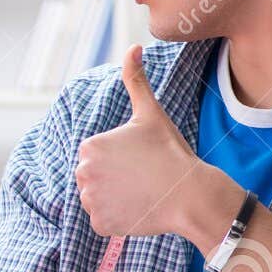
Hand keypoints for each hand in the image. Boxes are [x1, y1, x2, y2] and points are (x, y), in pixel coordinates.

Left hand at [74, 44, 203, 237]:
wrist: (189, 195)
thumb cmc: (170, 152)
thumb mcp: (150, 113)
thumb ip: (136, 80)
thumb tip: (133, 47)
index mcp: (89, 146)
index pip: (96, 154)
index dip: (120, 157)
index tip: (140, 158)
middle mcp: (82, 172)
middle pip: (93, 175)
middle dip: (114, 177)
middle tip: (142, 177)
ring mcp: (90, 201)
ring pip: (97, 197)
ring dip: (114, 197)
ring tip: (140, 193)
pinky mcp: (100, 225)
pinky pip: (104, 220)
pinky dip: (118, 218)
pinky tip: (138, 209)